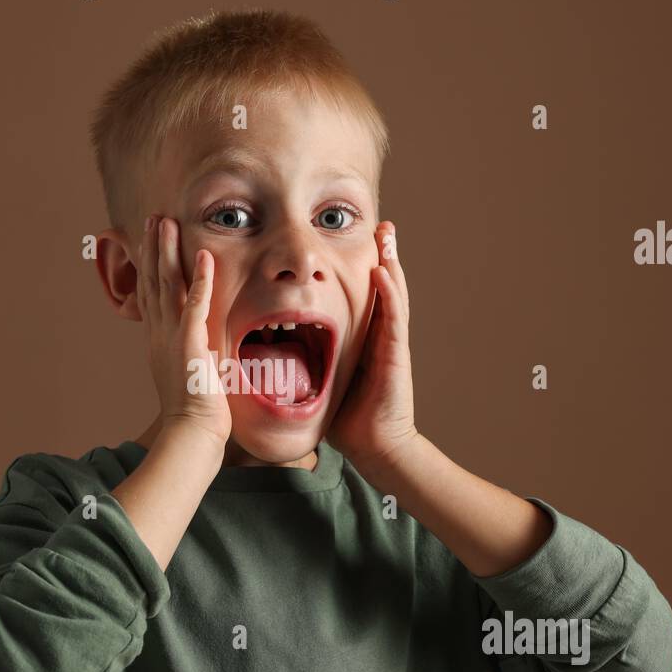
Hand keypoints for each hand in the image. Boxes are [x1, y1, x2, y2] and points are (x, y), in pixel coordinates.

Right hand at [137, 214, 231, 447]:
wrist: (191, 432)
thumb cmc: (195, 411)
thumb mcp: (188, 373)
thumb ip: (191, 352)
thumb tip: (201, 346)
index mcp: (158, 340)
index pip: (150, 293)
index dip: (149, 264)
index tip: (151, 240)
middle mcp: (159, 333)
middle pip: (152, 280)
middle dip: (153, 248)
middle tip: (153, 219)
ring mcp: (172, 336)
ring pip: (166, 284)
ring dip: (168, 252)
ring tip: (167, 223)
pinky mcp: (190, 343)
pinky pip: (195, 304)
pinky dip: (200, 279)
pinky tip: (204, 256)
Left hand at [327, 221, 417, 471]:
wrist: (375, 447)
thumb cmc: (350, 420)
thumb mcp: (325, 383)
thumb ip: (310, 366)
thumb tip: (275, 360)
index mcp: (365, 341)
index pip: (364, 298)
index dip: (361, 270)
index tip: (356, 244)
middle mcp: (381, 336)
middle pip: (383, 287)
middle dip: (383, 255)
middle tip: (382, 225)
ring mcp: (391, 343)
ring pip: (393, 294)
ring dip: (391, 262)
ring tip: (387, 234)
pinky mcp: (395, 354)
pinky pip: (392, 318)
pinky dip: (388, 293)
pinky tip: (382, 271)